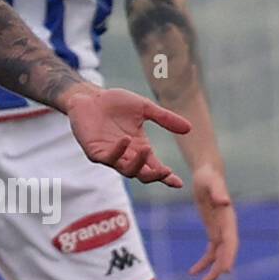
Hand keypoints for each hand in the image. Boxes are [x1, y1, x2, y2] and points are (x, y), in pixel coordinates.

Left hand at [63, 87, 189, 186]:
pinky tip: (125, 139)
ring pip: (127, 170)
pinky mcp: (95, 152)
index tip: (178, 183)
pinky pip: (108, 158)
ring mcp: (111, 155)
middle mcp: (127, 155)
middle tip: (165, 171)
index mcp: (140, 148)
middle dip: (155, 176)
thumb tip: (189, 129)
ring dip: (138, 164)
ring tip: (147, 148)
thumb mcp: (144, 108)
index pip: (156, 167)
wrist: (89, 96)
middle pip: (143, 175)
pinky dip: (118, 151)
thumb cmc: (115, 103)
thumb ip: (164, 118)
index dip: (166, 177)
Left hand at [188, 163, 237, 279]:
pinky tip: (193, 272)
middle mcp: (227, 228)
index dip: (229, 256)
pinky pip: (210, 251)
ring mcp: (221, 231)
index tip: (226, 271)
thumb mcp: (211, 182)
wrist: (208, 173)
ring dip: (212, 271)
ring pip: (218, 256)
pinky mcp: (213, 230)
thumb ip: (218, 191)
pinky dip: (203, 262)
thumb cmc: (209, 177)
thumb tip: (224, 201)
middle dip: (218, 269)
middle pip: (225, 253)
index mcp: (228, 220)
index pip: (230, 242)